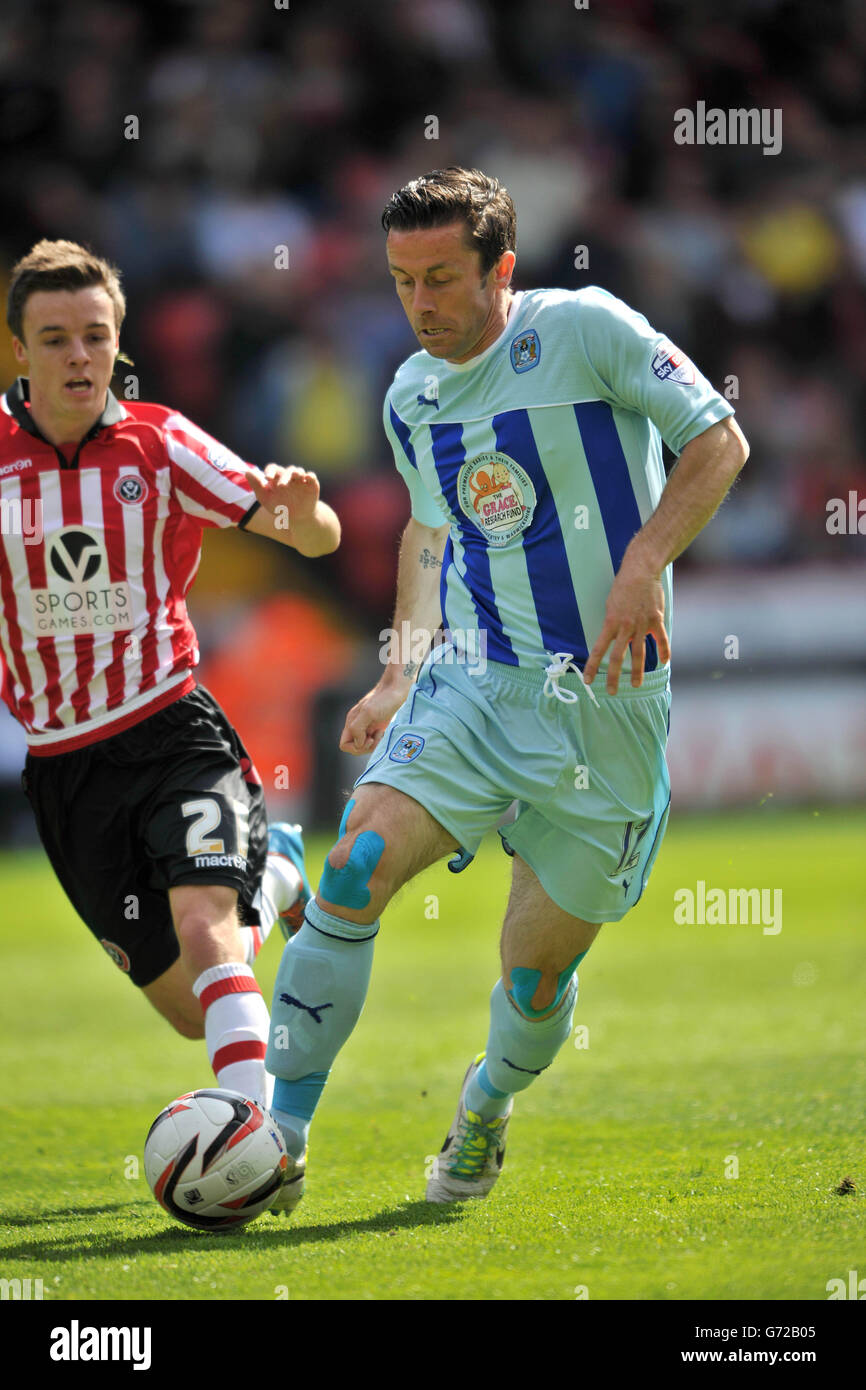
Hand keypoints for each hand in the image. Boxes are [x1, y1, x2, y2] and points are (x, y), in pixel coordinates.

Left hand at [248, 464, 319, 526]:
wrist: (297, 518)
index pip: (273, 469)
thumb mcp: (265, 498)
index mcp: (277, 477)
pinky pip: (311, 477)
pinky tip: (307, 477)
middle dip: (284, 477)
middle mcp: (289, 476)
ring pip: (299, 471)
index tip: (267, 478)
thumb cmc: (279, 507)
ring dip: (297, 473)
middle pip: (287, 471)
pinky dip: (310, 476)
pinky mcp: (312, 484)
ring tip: (296, 477)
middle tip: (281, 487)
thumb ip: (257, 485)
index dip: (270, 471)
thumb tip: (247, 472)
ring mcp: (301, 480)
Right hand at [339, 684, 407, 754]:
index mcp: (352, 721)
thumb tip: (358, 742)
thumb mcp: (369, 712)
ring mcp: (369, 726)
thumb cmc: (385, 698)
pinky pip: (375, 741)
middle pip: (356, 747)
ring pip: (366, 745)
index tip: (368, 739)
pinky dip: (380, 740)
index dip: (355, 747)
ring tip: (382, 733)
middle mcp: (358, 725)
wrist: (399, 688)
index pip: (344, 744)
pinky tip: (385, 732)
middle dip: (366, 746)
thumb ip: (357, 728)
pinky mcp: (379, 726)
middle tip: (377, 736)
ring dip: (375, 744)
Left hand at [583, 557, 670, 693]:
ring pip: (639, 653)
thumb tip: (611, 637)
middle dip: (613, 677)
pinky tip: (664, 662)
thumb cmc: (623, 586)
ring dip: (637, 672)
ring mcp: (642, 625)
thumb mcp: (610, 605)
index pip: (598, 649)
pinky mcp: (656, 620)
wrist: (641, 571)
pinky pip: (661, 640)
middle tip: (611, 692)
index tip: (588, 680)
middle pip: (618, 657)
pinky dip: (664, 651)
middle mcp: (625, 627)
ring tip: (636, 685)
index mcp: (611, 623)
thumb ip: (612, 623)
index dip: (592, 666)